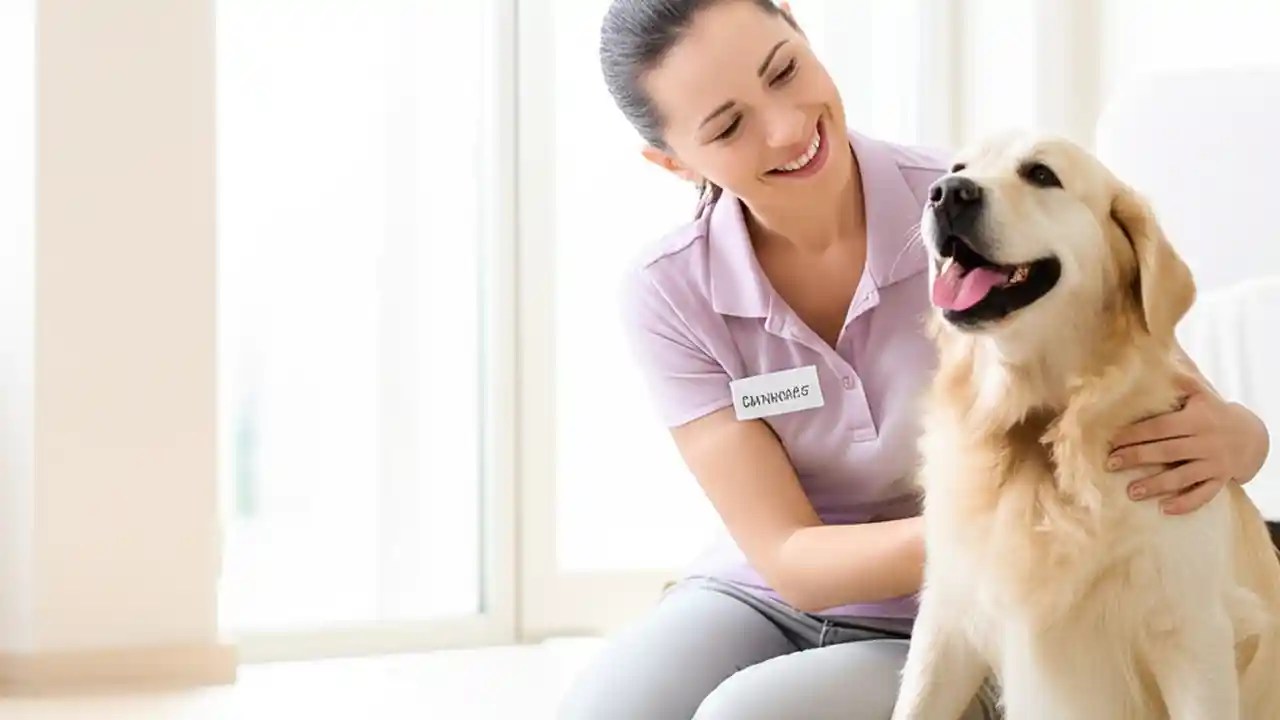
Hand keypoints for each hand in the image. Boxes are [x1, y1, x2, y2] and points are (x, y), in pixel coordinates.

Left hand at [1107, 374, 1267, 514]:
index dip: (1136, 434)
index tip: (1112, 441)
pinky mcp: (1220, 480)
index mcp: (1196, 421)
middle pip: (1166, 452)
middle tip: (1111, 465)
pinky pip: (1203, 495)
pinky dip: (1185, 503)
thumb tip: (1157, 363)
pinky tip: (1165, 509)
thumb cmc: (1215, 414)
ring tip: (1131, 492)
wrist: (1252, 437)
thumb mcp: (1201, 396)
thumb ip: (1180, 383)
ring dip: (1156, 485)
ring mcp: (1213, 464)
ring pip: (1182, 477)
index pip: (1161, 428)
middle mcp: (1205, 442)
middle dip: (1137, 458)